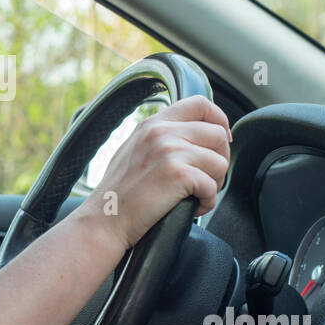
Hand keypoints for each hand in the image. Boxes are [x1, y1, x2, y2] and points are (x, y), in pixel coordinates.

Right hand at [81, 95, 231, 248]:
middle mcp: (162, 132)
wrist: (104, 220)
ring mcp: (170, 151)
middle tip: (205, 179)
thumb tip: (193, 136)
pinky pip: (213, 187)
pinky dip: (207, 202)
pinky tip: (191, 208)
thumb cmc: (119, 193)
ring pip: (220, 162)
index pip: (200, 104)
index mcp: (153, 124)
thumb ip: (161, 137)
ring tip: (194, 195)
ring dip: (214, 184)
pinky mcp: (177, 175)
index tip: (221, 140)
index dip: (220, 121)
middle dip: (220, 159)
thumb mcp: (135, 150)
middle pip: (218, 134)